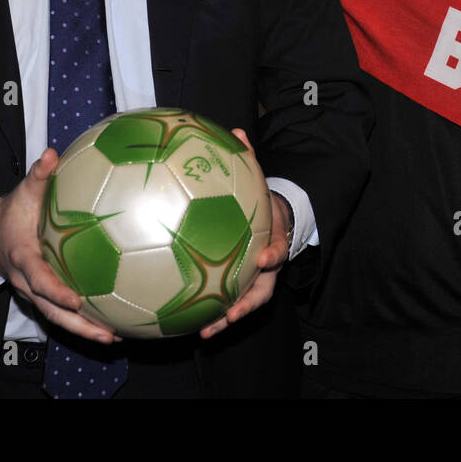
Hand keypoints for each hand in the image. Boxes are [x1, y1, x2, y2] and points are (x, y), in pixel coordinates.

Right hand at [0, 147, 115, 343]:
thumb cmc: (11, 212)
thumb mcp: (22, 192)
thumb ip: (38, 175)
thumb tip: (52, 154)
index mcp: (23, 257)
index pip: (39, 278)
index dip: (56, 290)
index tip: (76, 300)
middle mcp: (27, 281)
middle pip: (50, 310)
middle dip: (77, 325)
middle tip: (105, 335)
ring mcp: (33, 291)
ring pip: (56, 317)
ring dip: (83, 330)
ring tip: (113, 338)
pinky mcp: (41, 294)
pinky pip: (60, 311)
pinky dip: (81, 321)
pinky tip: (109, 326)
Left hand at [200, 128, 290, 338]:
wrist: (271, 223)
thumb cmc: (259, 203)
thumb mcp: (258, 181)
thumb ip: (249, 159)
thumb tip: (237, 130)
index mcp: (272, 241)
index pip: (277, 250)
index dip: (272, 256)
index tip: (264, 259)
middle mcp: (265, 267)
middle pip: (262, 291)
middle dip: (247, 305)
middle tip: (233, 314)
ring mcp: (253, 281)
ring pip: (244, 306)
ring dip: (226, 320)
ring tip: (205, 331)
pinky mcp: (238, 288)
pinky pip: (225, 304)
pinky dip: (209, 315)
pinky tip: (183, 323)